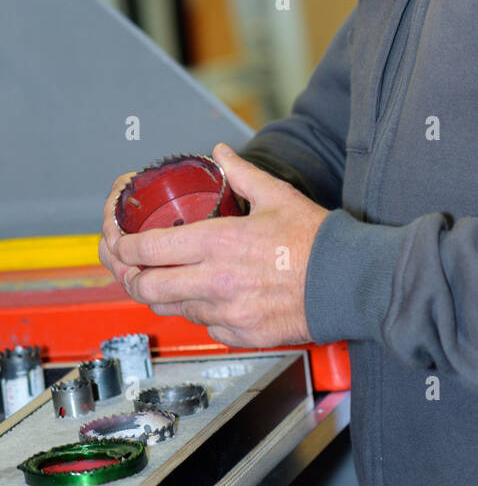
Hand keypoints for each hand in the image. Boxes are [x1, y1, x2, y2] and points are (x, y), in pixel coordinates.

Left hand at [100, 144, 329, 347]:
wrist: (346, 281)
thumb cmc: (315, 241)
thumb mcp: (277, 195)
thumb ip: (241, 173)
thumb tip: (221, 153)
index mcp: (219, 242)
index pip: (149, 250)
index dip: (125, 247)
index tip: (122, 242)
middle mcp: (216, 280)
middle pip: (146, 287)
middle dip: (129, 276)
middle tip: (130, 267)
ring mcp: (226, 311)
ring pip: (172, 308)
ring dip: (162, 294)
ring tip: (163, 280)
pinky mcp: (239, 333)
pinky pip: (204, 325)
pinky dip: (198, 311)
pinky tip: (204, 296)